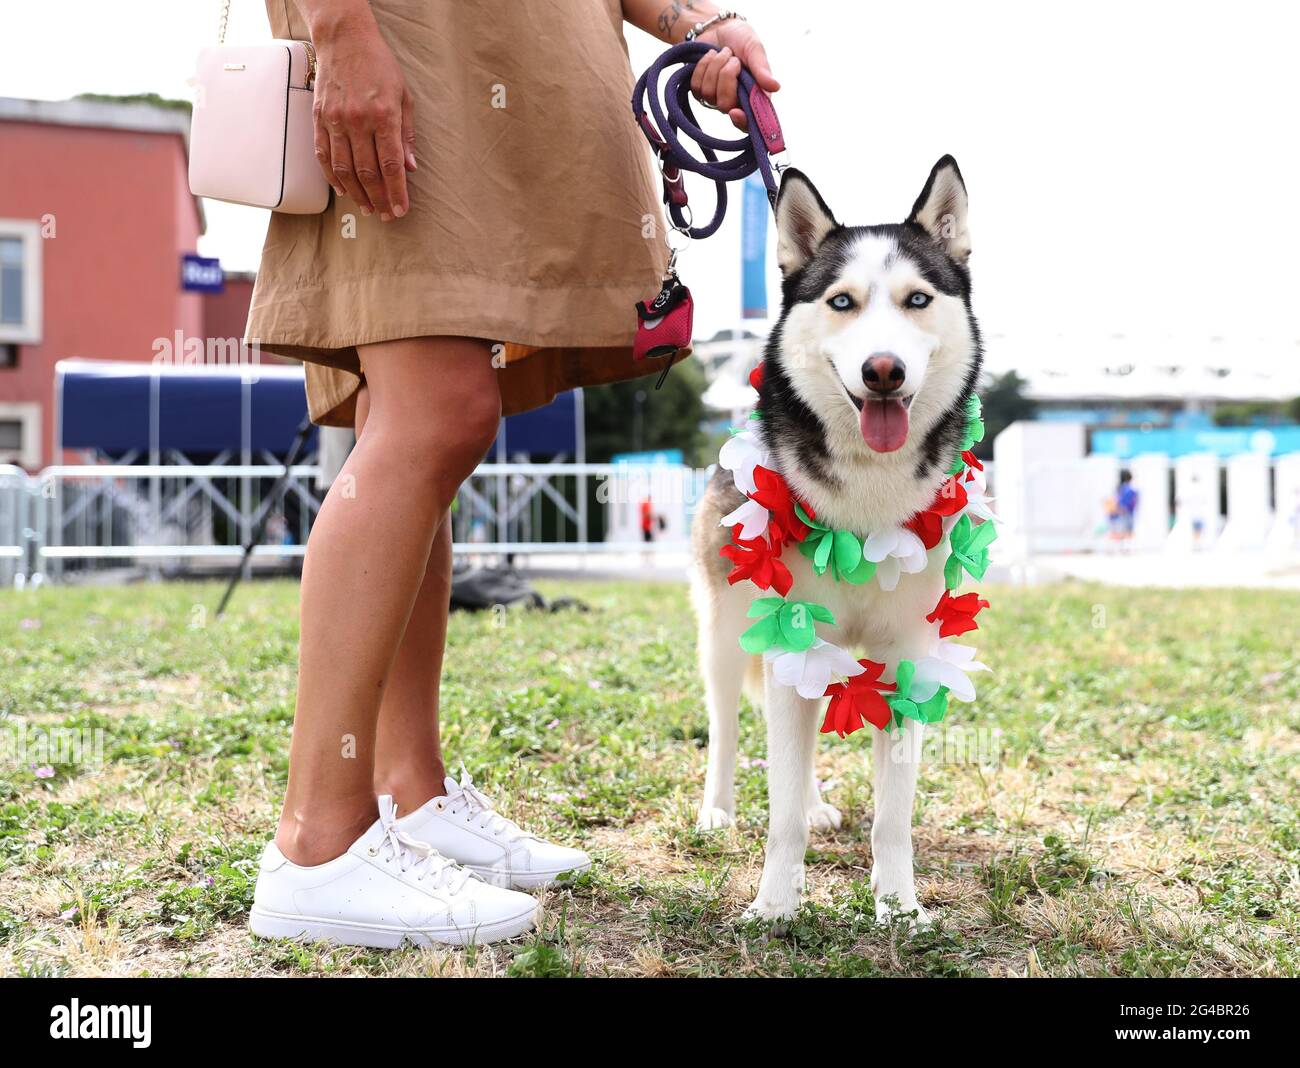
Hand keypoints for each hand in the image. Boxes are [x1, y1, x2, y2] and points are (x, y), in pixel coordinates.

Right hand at [309, 13, 415, 219]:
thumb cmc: (379, 66)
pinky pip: (324, 155)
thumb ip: (406, 135)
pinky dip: (333, 177)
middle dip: (379, 198)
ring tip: (367, 208)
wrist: (344, 39)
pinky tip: (343, 190)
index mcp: (383, 115)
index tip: (401, 209)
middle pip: (367, 172)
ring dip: (356, 194)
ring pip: (344, 168)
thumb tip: (410, 168)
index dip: (396, 192)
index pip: (390, 164)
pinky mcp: (319, 118)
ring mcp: (335, 120)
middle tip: (386, 215)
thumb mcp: (404, 96)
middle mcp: (358, 120)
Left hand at [689, 19, 779, 131]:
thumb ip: (762, 69)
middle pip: (725, 105)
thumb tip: (775, 87)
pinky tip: (710, 56)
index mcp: (754, 96)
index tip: (735, 112)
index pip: (749, 122)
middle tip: (733, 59)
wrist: (718, 27)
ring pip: (709, 94)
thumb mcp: (754, 49)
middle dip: (726, 77)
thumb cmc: (741, 38)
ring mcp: (716, 98)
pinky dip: (703, 66)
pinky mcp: (700, 91)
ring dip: (715, 67)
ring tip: (723, 53)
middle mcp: (736, 101)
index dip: (741, 122)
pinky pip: (696, 86)